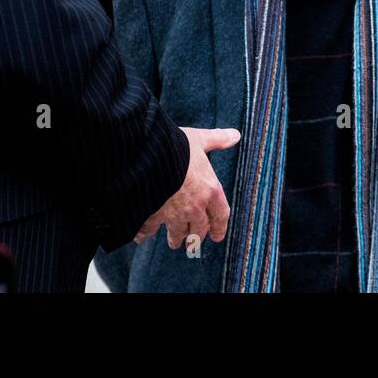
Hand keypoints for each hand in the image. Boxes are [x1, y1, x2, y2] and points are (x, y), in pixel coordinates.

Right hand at [134, 126, 240, 249]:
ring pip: (177, 233)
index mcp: (210, 190)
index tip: (217, 236)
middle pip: (199, 229)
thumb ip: (217, 140)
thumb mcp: (199, 139)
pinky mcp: (152, 216)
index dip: (219, 227)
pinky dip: (145, 234)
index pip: (220, 215)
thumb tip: (236, 135)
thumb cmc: (177, 146)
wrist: (147, 157)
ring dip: (176, 239)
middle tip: (193, 242)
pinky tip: (142, 236)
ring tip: (174, 242)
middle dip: (196, 236)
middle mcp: (193, 207)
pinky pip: (149, 230)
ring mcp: (172, 214)